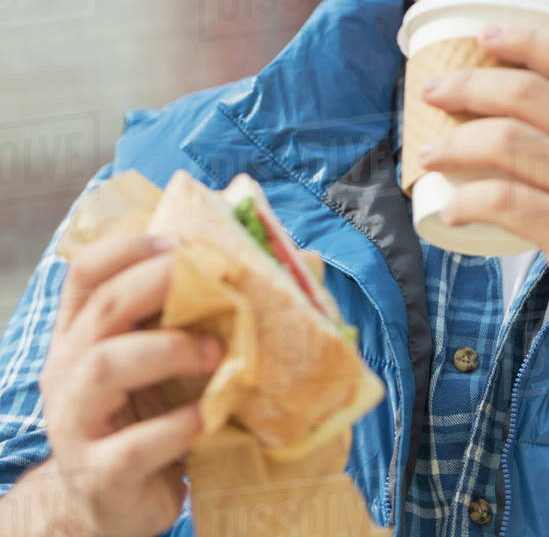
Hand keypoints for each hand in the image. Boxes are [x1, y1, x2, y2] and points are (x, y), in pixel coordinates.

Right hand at [40, 233, 223, 536]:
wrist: (108, 506)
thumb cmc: (144, 415)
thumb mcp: (155, 361)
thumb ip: (190, 312)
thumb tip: (284, 257)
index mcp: (78, 332)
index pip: (87, 271)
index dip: (130, 247)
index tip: (179, 241)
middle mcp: (66, 369)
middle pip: (104, 307)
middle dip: (160, 283)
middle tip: (215, 282)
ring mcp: (75, 422)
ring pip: (104, 366)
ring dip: (168, 349)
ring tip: (216, 352)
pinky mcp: (100, 474)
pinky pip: (133, 446)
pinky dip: (176, 426)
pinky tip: (208, 416)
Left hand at [417, 24, 548, 370]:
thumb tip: (535, 116)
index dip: (524, 39)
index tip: (484, 35)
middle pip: (525, 93)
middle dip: (467, 85)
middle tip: (431, 93)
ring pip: (505, 141)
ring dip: (453, 143)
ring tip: (427, 155)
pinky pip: (502, 202)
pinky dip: (464, 202)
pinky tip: (450, 212)